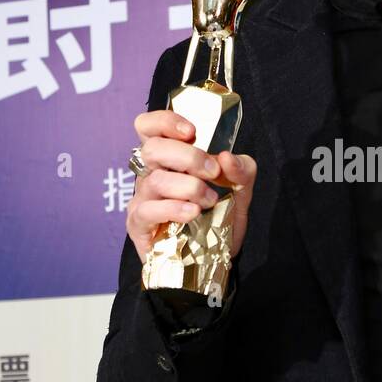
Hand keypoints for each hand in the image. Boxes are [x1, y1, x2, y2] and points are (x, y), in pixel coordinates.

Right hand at [127, 108, 256, 264]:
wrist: (216, 260)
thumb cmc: (220, 218)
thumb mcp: (241, 190)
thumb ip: (241, 170)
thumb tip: (227, 157)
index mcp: (169, 158)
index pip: (148, 127)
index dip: (165, 121)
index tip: (191, 131)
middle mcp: (151, 174)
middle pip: (153, 149)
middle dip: (188, 156)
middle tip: (213, 172)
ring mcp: (142, 199)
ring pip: (156, 180)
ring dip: (189, 187)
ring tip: (210, 200)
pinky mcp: (139, 224)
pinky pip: (148, 210)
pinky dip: (174, 208)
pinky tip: (193, 213)